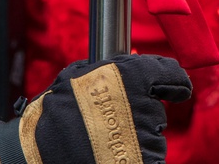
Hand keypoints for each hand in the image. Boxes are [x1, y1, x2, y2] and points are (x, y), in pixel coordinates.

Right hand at [0, 54, 190, 163]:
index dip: (175, 82)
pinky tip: (111, 157)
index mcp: (132, 76)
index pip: (170, 74)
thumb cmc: (55, 113)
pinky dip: (136, 159)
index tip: (178, 89)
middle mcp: (145, 106)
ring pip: (153, 138)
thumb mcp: (80, 76)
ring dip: (136, 140)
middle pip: (156, 111)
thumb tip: (136, 63)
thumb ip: (114, 71)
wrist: (41, 154)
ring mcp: (147, 140)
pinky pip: (149, 160)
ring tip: (104, 143)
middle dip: (140, 115)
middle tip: (111, 122)